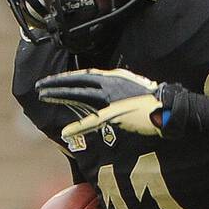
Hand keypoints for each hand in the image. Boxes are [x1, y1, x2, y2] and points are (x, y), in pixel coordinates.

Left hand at [37, 67, 167, 141]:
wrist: (168, 106)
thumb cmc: (155, 99)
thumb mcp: (133, 86)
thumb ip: (118, 88)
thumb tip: (108, 92)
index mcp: (113, 78)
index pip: (84, 76)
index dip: (67, 78)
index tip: (53, 80)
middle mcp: (109, 85)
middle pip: (76, 83)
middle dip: (56, 84)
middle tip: (40, 87)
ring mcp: (110, 100)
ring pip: (79, 96)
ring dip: (60, 96)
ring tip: (43, 96)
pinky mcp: (115, 115)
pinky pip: (92, 121)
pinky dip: (78, 127)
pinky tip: (65, 131)